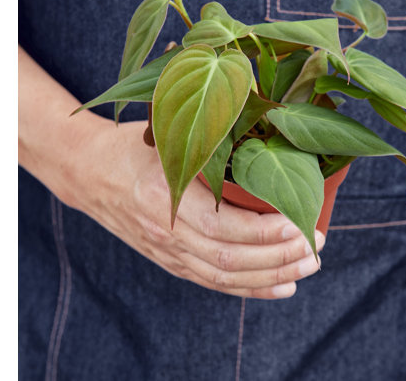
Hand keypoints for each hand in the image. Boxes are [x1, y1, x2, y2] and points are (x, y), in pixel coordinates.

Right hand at [62, 120, 323, 298]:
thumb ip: (208, 136)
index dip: (265, 232)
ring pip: (226, 278)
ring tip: (309, 266)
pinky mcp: (171, 261)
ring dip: (273, 276)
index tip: (300, 223)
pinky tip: (282, 287)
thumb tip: (265, 116)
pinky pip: (215, 283)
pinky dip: (251, 289)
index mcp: (164, 198)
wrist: (88, 172)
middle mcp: (166, 234)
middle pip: (231, 260)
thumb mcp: (167, 132)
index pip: (224, 229)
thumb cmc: (133, 146)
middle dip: (280, 257)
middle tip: (317, 246)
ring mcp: (168, 253)